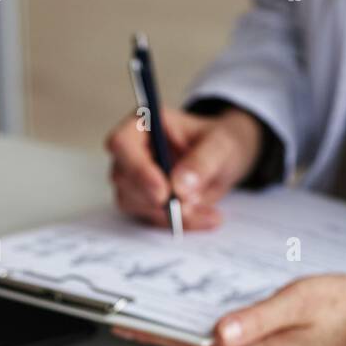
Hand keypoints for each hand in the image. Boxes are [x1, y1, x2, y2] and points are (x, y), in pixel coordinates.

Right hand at [105, 105, 262, 229]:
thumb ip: (202, 162)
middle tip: (191, 207)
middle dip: (156, 199)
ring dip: (170, 214)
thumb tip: (179, 187)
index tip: (163, 193)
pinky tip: (205, 216)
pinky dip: (178, 223)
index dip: (138, 169)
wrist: (224, 161)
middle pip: (123, 179)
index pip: (122, 144)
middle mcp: (131, 150)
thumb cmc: (219, 142)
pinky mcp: (141, 201)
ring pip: (134, 203)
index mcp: (143, 123)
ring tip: (208, 212)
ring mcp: (132, 177)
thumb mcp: (221, 146)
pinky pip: (150, 218)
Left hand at [116, 275, 345, 345]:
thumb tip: (219, 333)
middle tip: (123, 320)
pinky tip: (185, 324)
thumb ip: (258, 318)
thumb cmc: (342, 303)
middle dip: (160, 336)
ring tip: (142, 321)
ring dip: (177, 336)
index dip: (160, 336)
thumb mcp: (299, 300)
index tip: (129, 325)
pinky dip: (200, 335)